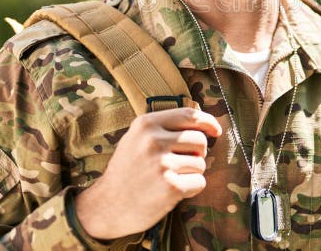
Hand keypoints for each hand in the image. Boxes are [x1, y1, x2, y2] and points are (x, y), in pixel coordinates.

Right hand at [74, 107, 221, 239]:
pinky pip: (199, 182)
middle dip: (197, 154)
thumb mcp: (135, 139)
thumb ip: (163, 127)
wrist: (105, 206)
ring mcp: (162, 163)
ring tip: (168, 179)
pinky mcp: (170, 186)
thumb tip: (202, 123)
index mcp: (146, 124)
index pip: (189, 115)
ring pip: (201, 163)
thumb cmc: (126, 171)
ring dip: (191, 173)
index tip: (215, 131)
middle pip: (200, 140)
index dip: (208, 122)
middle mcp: (153, 140)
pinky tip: (171, 192)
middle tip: (179, 165)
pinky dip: (191, 189)